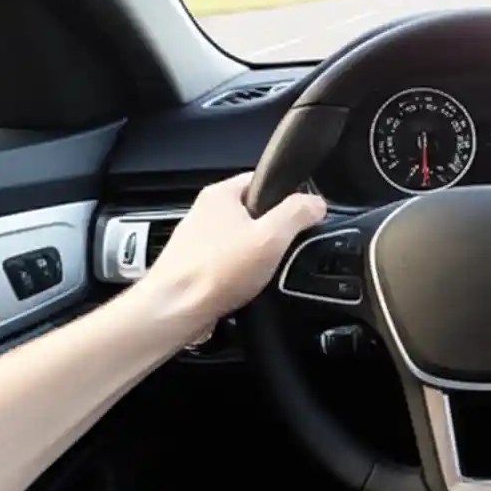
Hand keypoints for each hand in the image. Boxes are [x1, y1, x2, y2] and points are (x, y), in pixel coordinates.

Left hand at [140, 173, 325, 333]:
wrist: (174, 310)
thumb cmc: (219, 270)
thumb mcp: (271, 236)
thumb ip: (297, 213)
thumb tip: (316, 202)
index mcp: (220, 193)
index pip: (261, 180)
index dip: (285, 196)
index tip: (299, 218)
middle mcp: (203, 211)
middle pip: (251, 212)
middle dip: (270, 232)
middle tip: (282, 250)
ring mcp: (194, 239)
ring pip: (239, 240)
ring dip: (254, 255)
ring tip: (262, 273)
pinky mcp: (191, 265)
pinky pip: (225, 262)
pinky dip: (237, 273)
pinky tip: (242, 287)